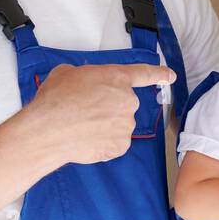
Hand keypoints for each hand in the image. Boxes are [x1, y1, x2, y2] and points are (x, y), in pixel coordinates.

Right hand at [31, 62, 172, 164]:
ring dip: (105, 126)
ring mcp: (126, 125)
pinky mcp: (121, 145)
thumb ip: (87, 77)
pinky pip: (115, 143)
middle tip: (86, 111)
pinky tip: (86, 139)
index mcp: (117, 78)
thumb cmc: (55, 101)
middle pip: (124, 104)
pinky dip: (103, 142)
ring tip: (81, 126)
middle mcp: (127, 101)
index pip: (144, 74)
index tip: (169, 76)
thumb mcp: (67, 73)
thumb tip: (85, 85)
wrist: (48, 130)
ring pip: (119, 125)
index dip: (159, 74)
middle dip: (108, 107)